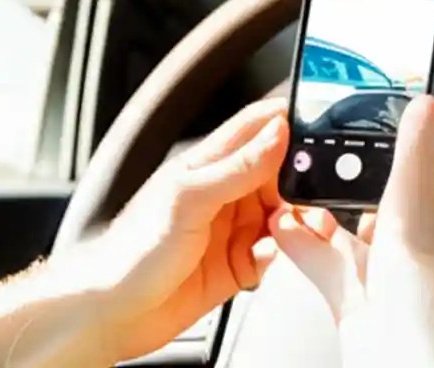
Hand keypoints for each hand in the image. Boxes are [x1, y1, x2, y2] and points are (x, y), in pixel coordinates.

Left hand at [0, 99, 288, 366]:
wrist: (114, 313)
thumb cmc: (132, 251)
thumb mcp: (190, 199)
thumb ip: (238, 167)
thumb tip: (278, 133)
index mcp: (207, 165)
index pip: (256, 127)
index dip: (287, 120)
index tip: (320, 126)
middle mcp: (223, 194)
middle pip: (279, 173)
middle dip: (300, 180)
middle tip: (311, 191)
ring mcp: (231, 230)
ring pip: (283, 214)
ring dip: (293, 220)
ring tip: (286, 228)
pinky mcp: (238, 266)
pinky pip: (275, 254)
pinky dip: (281, 254)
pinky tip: (269, 256)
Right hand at [269, 96, 433, 367]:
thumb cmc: (428, 316)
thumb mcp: (419, 219)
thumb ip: (414, 161)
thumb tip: (426, 106)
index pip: (425, 197)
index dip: (396, 170)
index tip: (370, 140)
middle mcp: (422, 275)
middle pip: (381, 219)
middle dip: (348, 193)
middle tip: (323, 161)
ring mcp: (385, 295)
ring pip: (349, 244)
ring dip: (319, 216)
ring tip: (295, 188)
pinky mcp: (353, 312)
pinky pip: (325, 269)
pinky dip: (301, 245)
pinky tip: (283, 224)